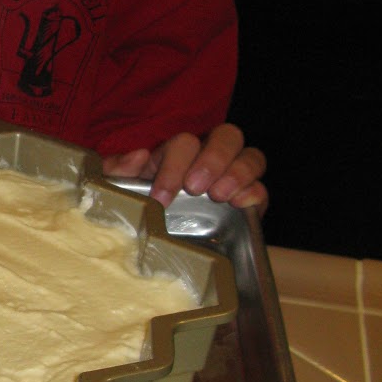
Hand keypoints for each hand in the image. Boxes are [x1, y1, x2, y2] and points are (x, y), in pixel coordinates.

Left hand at [102, 124, 267, 210]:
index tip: (162, 196)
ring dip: (237, 172)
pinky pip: (262, 189)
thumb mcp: (121, 190)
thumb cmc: (139, 208)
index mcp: (178, 154)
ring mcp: (234, 178)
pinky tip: (241, 203)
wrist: (161, 245)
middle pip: (227, 136)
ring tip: (219, 196)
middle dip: (213, 158)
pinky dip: (255, 192)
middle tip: (196, 187)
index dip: (175, 166)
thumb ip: (119, 170)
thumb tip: (138, 156)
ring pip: (251, 156)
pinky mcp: (249, 203)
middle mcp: (211, 159)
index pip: (185, 143)